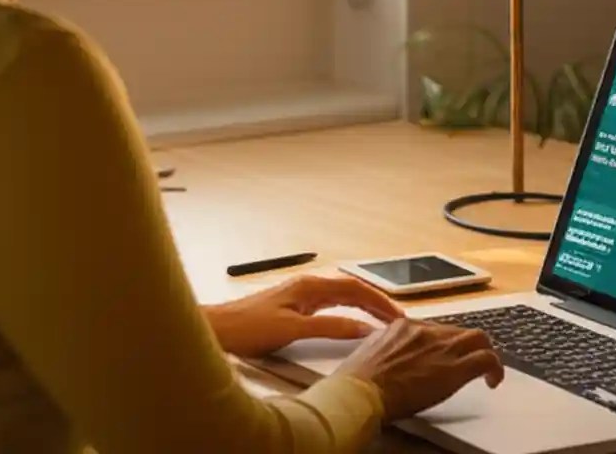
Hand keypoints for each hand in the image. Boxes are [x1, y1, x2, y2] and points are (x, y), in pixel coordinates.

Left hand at [204, 276, 404, 357]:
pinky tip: (353, 320)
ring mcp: (301, 296)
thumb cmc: (247, 327)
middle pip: (352, 289)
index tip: (397, 315)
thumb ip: (330, 327)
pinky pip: (332, 304)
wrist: (217, 330)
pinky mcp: (295, 307)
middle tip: (398, 319)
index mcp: (310, 286)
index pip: (356, 288)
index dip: (379, 301)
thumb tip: (361, 328)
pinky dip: (349, 311)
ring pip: (343, 296)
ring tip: (383, 319)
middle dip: (377, 302)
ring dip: (365, 306)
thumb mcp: (293, 329)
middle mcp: (308, 286)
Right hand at [336, 318, 504, 420]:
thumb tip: (385, 353)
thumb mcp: (368, 353)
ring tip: (487, 367)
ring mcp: (442, 348)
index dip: (442, 342)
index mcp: (403, 327)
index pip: (433, 328)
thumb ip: (383, 347)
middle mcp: (425, 331)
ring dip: (484, 351)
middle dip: (465, 345)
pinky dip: (495, 368)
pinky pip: (486, 360)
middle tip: (468, 359)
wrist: (360, 392)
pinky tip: (493, 381)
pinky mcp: (454, 369)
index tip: (442, 354)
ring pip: (478, 338)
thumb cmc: (357, 381)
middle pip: (457, 330)